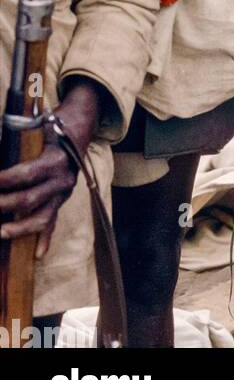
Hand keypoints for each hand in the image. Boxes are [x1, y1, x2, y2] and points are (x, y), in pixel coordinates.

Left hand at [0, 80, 101, 258]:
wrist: (80, 127)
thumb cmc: (55, 125)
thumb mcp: (38, 125)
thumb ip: (19, 138)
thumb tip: (0, 147)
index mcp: (55, 160)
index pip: (24, 175)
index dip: (3, 180)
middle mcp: (62, 179)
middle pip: (29, 200)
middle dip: (3, 205)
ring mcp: (63, 193)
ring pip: (42, 218)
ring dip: (19, 228)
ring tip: (0, 232)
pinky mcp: (62, 200)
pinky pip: (53, 222)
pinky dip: (45, 239)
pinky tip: (38, 255)